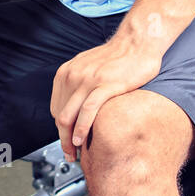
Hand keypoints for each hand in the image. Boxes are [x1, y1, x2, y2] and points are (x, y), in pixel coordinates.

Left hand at [50, 35, 163, 160]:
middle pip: (60, 116)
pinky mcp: (106, 84)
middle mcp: (73, 76)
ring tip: (75, 152)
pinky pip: (88, 110)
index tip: (67, 141)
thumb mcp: (88, 68)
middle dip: (62, 139)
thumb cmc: (118, 57)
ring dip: (69, 139)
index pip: (56, 109)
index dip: (61, 130)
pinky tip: (82, 140)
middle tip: (69, 153)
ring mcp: (88, 80)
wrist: (138, 42)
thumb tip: (74, 107)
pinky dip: (82, 128)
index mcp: (66, 73)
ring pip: (69, 116)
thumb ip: (79, 85)